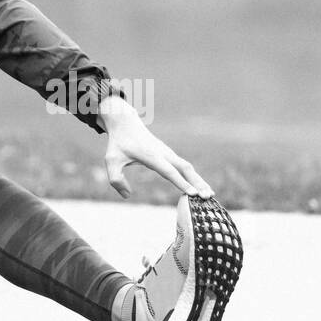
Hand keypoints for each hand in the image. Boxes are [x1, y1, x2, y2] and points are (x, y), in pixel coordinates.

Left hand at [98, 96, 213, 199]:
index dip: (181, 183)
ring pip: (188, 167)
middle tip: (208, 197)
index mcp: (151, 156)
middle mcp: (164, 153)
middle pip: (186, 168)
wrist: (126, 123)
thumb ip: (116, 179)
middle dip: (198, 182)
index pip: (169, 171)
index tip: (192, 194)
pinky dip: (194, 177)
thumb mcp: (111, 161)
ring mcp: (168, 153)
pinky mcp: (169, 155)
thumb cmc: (118, 143)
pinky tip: (199, 188)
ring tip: (209, 195)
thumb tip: (128, 195)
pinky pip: (184, 167)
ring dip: (199, 180)